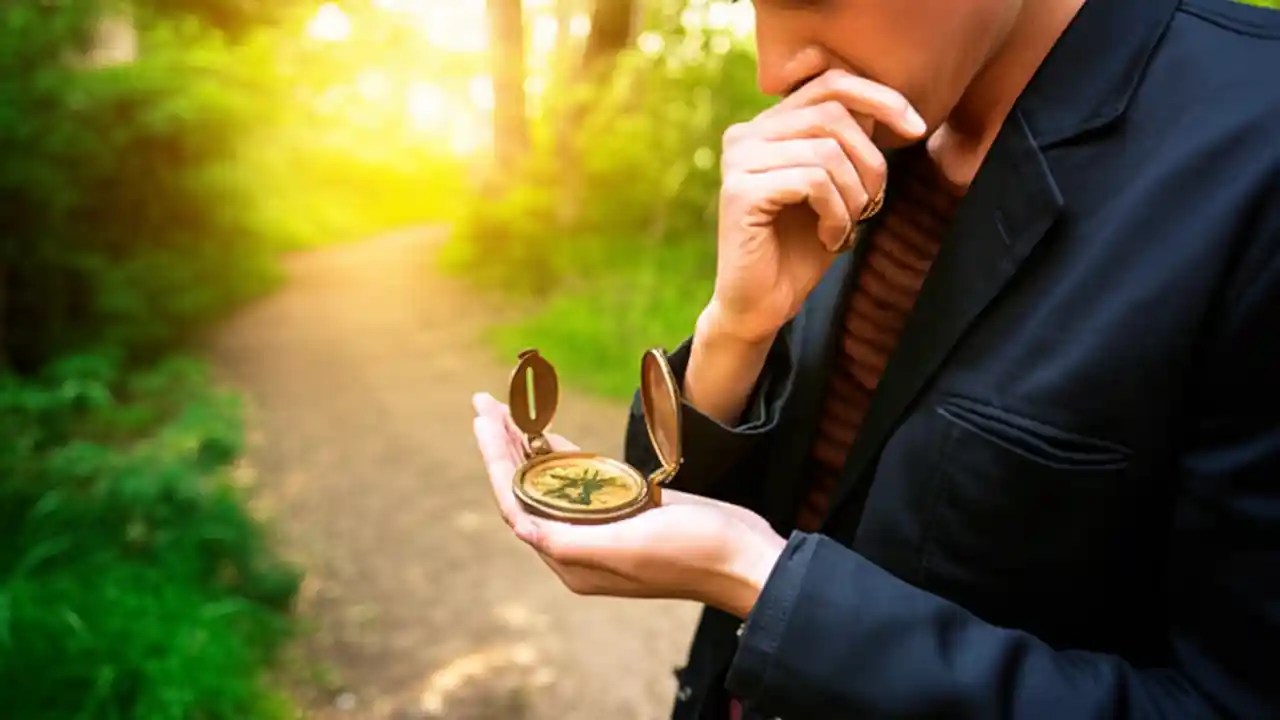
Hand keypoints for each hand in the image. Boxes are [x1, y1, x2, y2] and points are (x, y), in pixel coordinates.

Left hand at [471, 393, 786, 618]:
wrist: (746, 557)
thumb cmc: (695, 553)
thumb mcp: (632, 547)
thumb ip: (573, 541)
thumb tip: (521, 525)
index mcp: (573, 561)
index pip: (517, 504)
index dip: (497, 460)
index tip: (485, 420)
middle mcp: (579, 547)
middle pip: (526, 490)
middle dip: (503, 445)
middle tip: (484, 403)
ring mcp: (601, 528)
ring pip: (549, 482)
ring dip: (526, 445)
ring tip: (503, 409)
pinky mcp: (624, 510)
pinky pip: (580, 479)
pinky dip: (561, 454)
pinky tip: (545, 433)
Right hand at [709, 69, 926, 343]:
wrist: (762, 304)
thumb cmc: (800, 247)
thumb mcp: (834, 187)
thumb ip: (846, 145)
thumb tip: (880, 110)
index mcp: (766, 126)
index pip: (831, 84)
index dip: (881, 99)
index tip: (918, 130)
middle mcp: (745, 135)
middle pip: (834, 114)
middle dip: (870, 161)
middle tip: (870, 204)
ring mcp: (738, 161)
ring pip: (827, 149)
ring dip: (853, 194)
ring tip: (845, 225)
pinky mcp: (740, 192)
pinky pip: (813, 180)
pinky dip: (835, 212)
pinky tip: (828, 237)